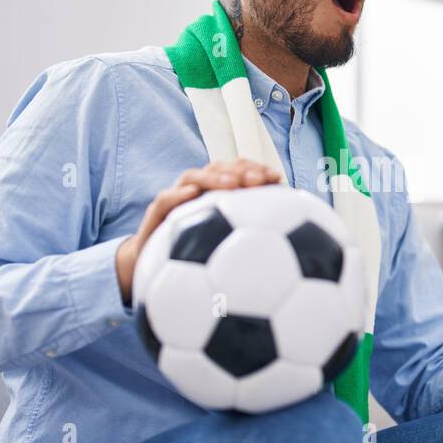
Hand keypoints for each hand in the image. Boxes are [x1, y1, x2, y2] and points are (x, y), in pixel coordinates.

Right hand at [115, 158, 281, 304]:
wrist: (154, 273)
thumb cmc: (197, 263)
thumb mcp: (226, 251)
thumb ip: (253, 240)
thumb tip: (288, 234)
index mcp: (215, 197)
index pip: (236, 172)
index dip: (256, 170)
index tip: (277, 178)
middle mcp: (196, 193)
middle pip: (217, 169)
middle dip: (239, 170)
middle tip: (259, 180)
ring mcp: (175, 202)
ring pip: (191, 178)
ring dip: (212, 177)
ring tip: (231, 184)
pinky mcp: (155, 217)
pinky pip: (164, 201)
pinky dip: (177, 195)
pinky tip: (192, 195)